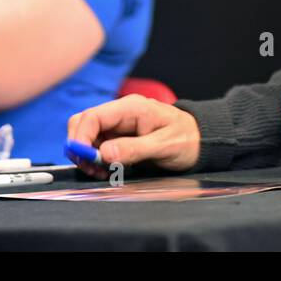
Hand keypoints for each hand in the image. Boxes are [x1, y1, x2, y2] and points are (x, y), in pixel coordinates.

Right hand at [66, 96, 200, 179]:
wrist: (199, 140)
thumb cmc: (186, 139)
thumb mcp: (163, 146)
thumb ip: (134, 148)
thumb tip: (105, 153)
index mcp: (131, 108)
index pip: (92, 116)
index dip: (81, 138)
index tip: (83, 159)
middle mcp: (121, 113)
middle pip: (83, 123)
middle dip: (81, 146)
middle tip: (91, 168)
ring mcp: (118, 124)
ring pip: (88, 135)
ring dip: (88, 155)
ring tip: (102, 172)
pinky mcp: (119, 136)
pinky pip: (97, 145)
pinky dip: (96, 158)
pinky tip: (107, 169)